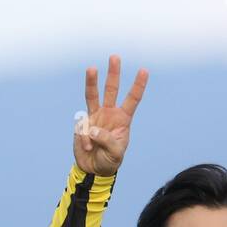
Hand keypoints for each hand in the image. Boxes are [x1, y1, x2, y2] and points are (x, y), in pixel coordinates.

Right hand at [74, 54, 148, 176]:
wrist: (93, 169)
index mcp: (123, 120)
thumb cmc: (109, 161)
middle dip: (113, 73)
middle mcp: (109, 114)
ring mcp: (94, 116)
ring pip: (93, 95)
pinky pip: (82, 126)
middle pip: (111, 90)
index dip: (138, 86)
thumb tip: (93, 129)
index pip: (132, 100)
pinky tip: (88, 148)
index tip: (144, 71)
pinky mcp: (82, 123)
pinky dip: (84, 138)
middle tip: (115, 57)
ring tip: (92, 68)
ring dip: (92, 81)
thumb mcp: (115, 154)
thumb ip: (107, 141)